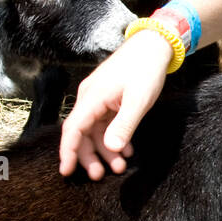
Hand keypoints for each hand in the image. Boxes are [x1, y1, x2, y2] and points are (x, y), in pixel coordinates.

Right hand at [58, 29, 172, 178]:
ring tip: (120, 166)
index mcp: (92, 98)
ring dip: (105, 149)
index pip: (72, 129)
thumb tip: (111, 148)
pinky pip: (106, 123)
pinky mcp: (109, 98)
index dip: (68, 152)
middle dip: (90, 156)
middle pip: (82, 133)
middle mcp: (90, 98)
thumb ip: (124, 125)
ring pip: (95, 130)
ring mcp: (99, 98)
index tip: (66, 172)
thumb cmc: (146, 69)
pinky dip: (114, 137)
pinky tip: (127, 150)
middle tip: (101, 176)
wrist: (155, 44)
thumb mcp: (138, 101)